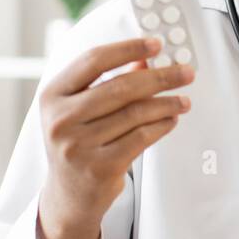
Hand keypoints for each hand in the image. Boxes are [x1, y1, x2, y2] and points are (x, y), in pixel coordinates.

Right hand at [37, 36, 192, 238]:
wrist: (68, 195)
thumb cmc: (79, 142)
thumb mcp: (83, 109)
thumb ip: (111, 82)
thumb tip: (147, 59)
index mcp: (52, 95)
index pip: (93, 60)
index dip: (128, 48)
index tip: (156, 44)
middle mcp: (60, 119)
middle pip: (121, 87)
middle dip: (160, 77)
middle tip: (186, 72)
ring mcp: (78, 145)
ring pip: (135, 113)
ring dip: (167, 103)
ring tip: (183, 99)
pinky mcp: (99, 167)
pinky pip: (141, 137)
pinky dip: (162, 125)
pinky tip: (172, 119)